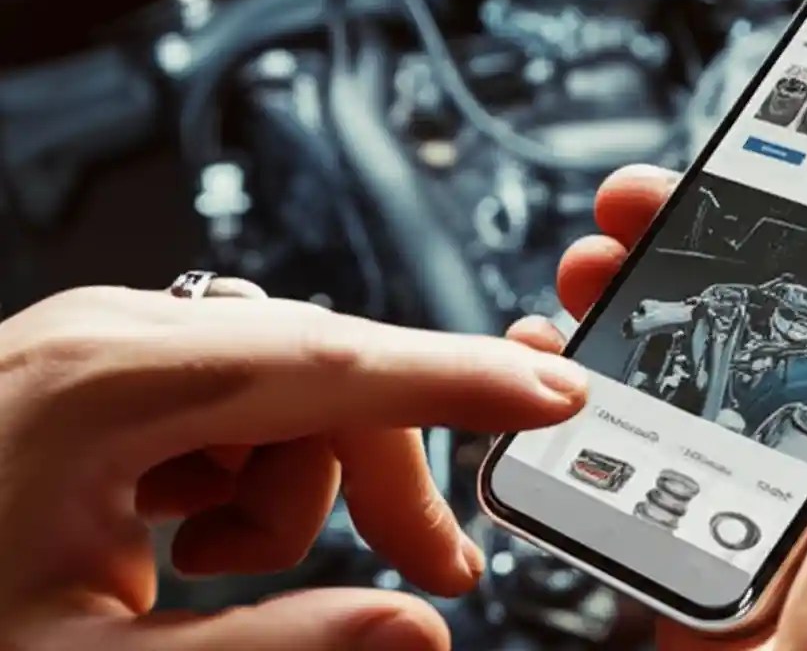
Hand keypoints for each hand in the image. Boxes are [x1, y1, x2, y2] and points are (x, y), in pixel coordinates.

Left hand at [0, 287, 587, 649]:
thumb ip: (275, 648)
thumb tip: (413, 632)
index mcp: (107, 385)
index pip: (334, 362)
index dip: (459, 380)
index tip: (552, 398)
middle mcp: (115, 333)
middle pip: (328, 376)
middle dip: (387, 479)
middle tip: (438, 574)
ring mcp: (107, 341)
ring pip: (291, 391)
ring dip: (296, 488)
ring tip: (210, 565)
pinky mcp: (107, 367)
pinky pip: (235, 397)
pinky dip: (247, 469)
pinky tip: (181, 529)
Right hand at [538, 165, 806, 650]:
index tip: (762, 147)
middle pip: (774, 305)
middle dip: (697, 239)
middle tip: (636, 204)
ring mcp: (778, 485)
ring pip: (701, 358)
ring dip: (633, 302)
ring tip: (585, 274)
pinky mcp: (707, 524)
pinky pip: (649, 435)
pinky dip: (596, 390)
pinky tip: (560, 365)